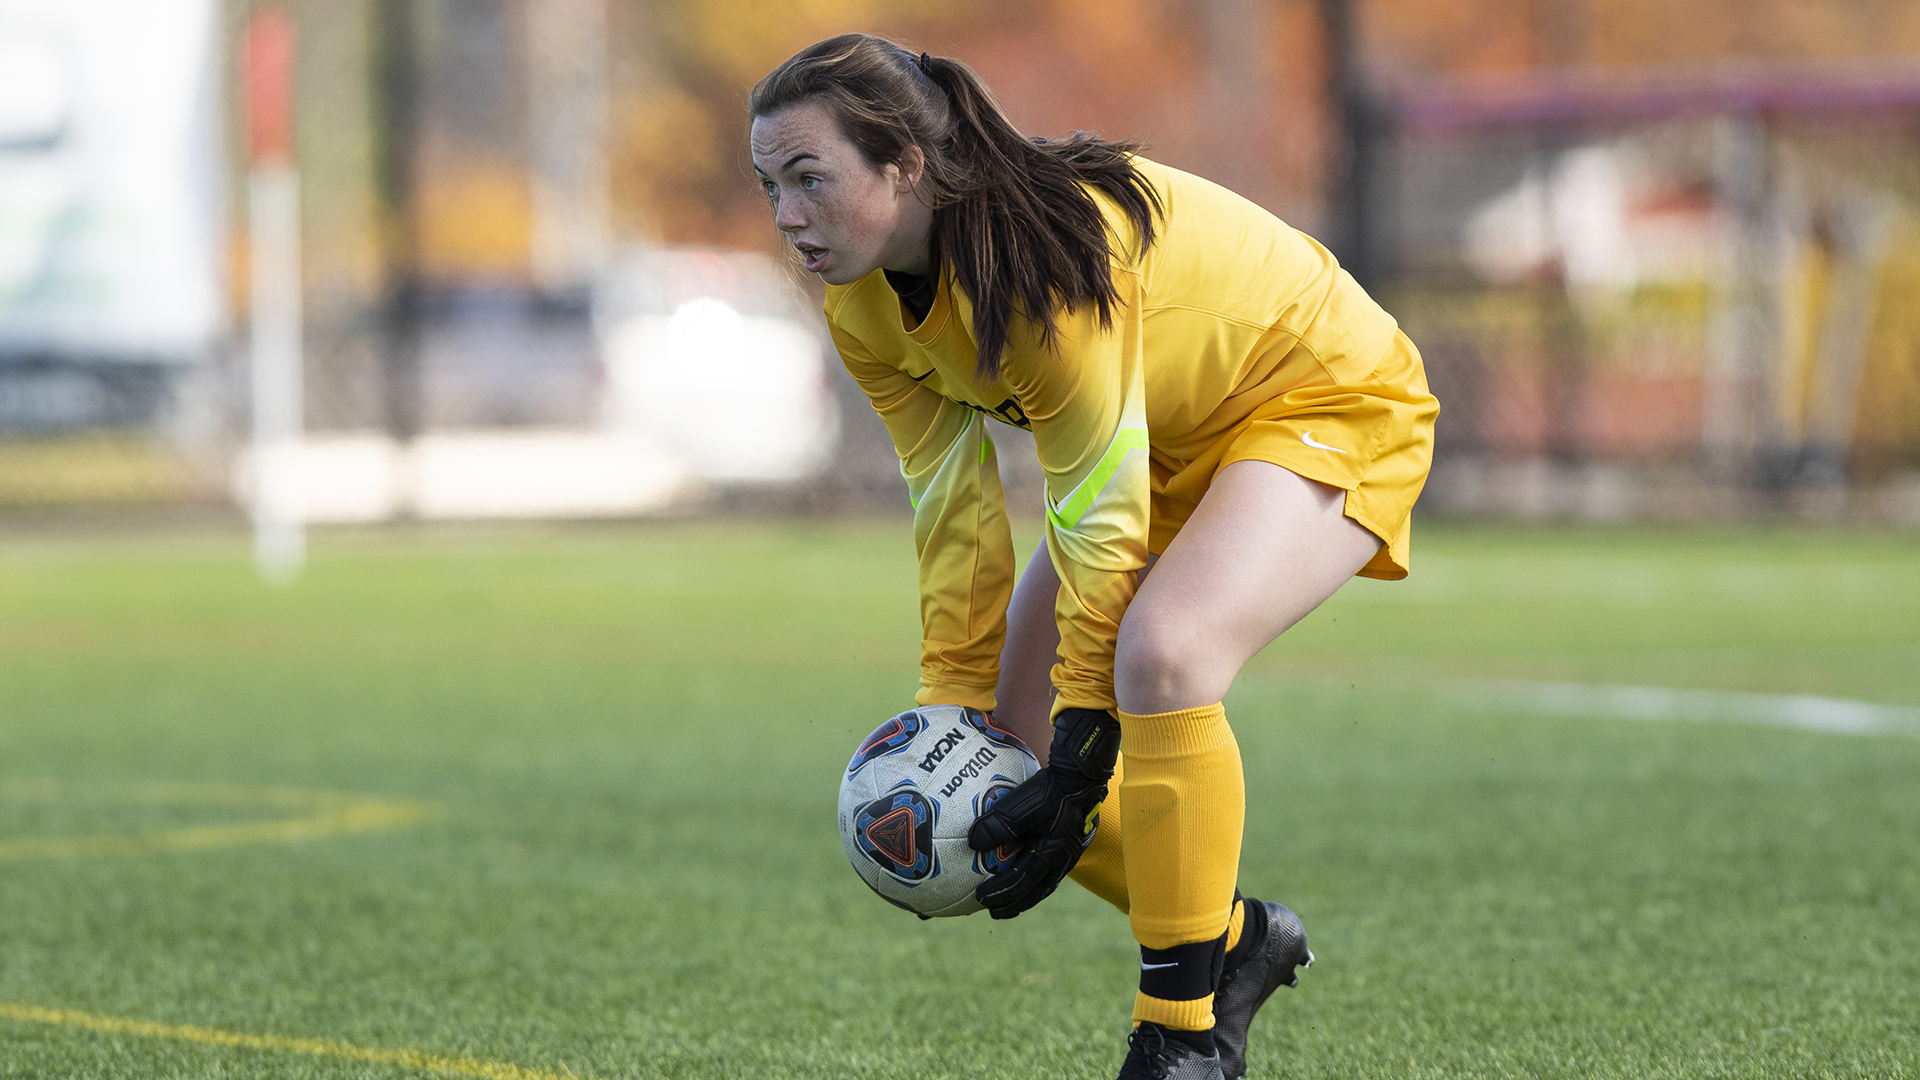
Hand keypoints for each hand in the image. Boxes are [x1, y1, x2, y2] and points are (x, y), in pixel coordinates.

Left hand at [967, 707, 1120, 918]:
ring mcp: (1070, 850)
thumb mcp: (1023, 805)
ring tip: (1010, 896)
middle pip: (1038, 890)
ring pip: (1046, 880)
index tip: (981, 900)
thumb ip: (999, 824)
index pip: (1023, 883)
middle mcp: (1064, 858)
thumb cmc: (1053, 789)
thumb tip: (973, 842)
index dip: (1002, 894)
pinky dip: (1035, 872)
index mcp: (1052, 854)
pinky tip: (1025, 864)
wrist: (1083, 774)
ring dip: (1027, 891)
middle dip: (1016, 903)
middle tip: (995, 911)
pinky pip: (1050, 864)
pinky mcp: (1071, 840)